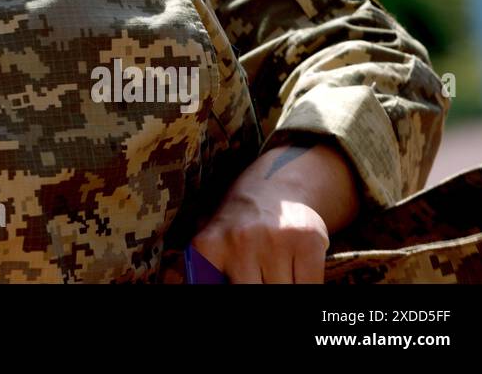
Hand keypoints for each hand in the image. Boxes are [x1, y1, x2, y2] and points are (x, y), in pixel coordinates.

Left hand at [191, 140, 359, 282]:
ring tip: (276, 274)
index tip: (232, 283)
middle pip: (252, 294)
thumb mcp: (209, 240)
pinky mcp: (308, 241)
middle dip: (258, 290)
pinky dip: (307, 285)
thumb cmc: (237, 226)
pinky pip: (311, 286)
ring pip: (284, 292)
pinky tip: (298, 274)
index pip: (208, 283)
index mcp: (209, 245)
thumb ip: (192, 265)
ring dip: (284, 287)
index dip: (220, 288)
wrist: (276, 188)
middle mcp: (240, 241)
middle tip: (259, 279)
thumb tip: (171, 282)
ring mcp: (275, 240)